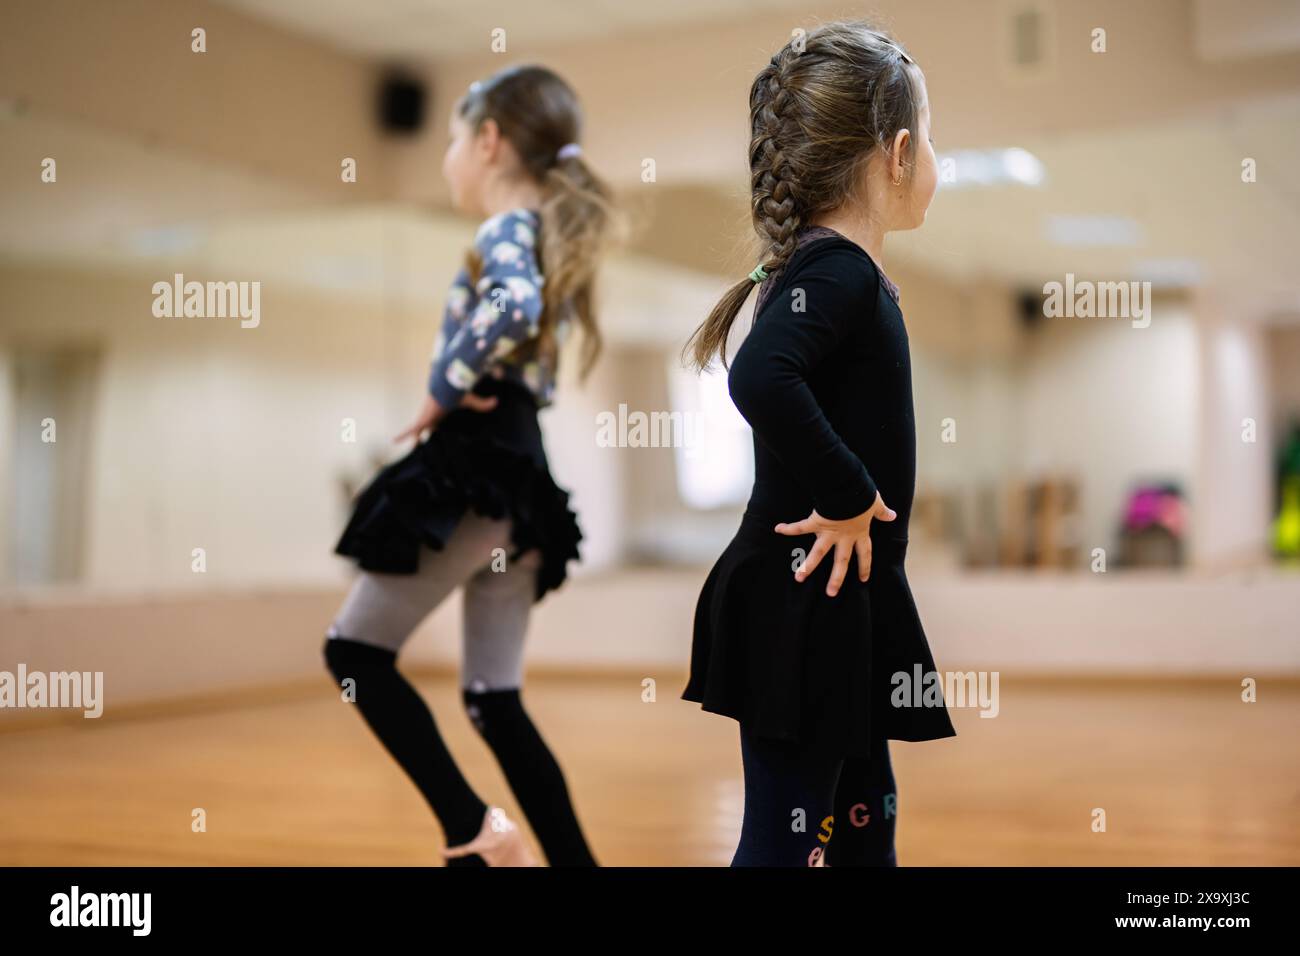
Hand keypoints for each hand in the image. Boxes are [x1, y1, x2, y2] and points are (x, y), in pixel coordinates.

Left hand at [392, 391, 497, 443]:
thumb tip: (496, 401)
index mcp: (439, 412)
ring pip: (415, 431)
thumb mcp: (469, 400)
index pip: (434, 421)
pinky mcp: (422, 419)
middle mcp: (430, 415)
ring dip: (410, 438)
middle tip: (417, 445)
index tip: (431, 433)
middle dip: (420, 435)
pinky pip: (411, 429)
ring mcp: (425, 417)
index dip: (432, 427)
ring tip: (402, 446)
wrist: (446, 387)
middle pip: (424, 427)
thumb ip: (481, 403)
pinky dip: (402, 434)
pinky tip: (394, 440)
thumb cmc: (455, 392)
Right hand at [774, 492, 896, 595]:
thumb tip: (893, 515)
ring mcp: (828, 532)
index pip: (864, 553)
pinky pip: (801, 527)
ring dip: (808, 565)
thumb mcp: (876, 503)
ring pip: (818, 553)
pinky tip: (778, 529)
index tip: (864, 579)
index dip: (864, 566)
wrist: (849, 488)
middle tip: (831, 593)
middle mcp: (843, 537)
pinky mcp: (816, 522)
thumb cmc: (863, 495)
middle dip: (836, 578)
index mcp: (859, 533)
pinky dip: (789, 527)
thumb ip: (882, 512)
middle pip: (840, 562)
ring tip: (799, 578)